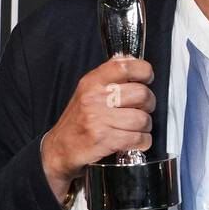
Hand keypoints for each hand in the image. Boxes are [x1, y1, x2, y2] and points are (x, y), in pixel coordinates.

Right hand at [40, 55, 155, 200]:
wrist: (60, 147)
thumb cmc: (78, 120)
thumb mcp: (88, 91)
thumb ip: (109, 77)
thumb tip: (133, 62)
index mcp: (92, 82)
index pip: (125, 66)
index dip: (143, 71)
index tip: (147, 79)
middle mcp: (95, 97)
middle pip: (142, 94)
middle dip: (149, 104)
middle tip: (142, 110)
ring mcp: (99, 118)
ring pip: (142, 119)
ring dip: (145, 127)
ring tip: (136, 128)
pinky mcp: (104, 139)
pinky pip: (138, 138)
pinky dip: (142, 142)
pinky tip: (134, 141)